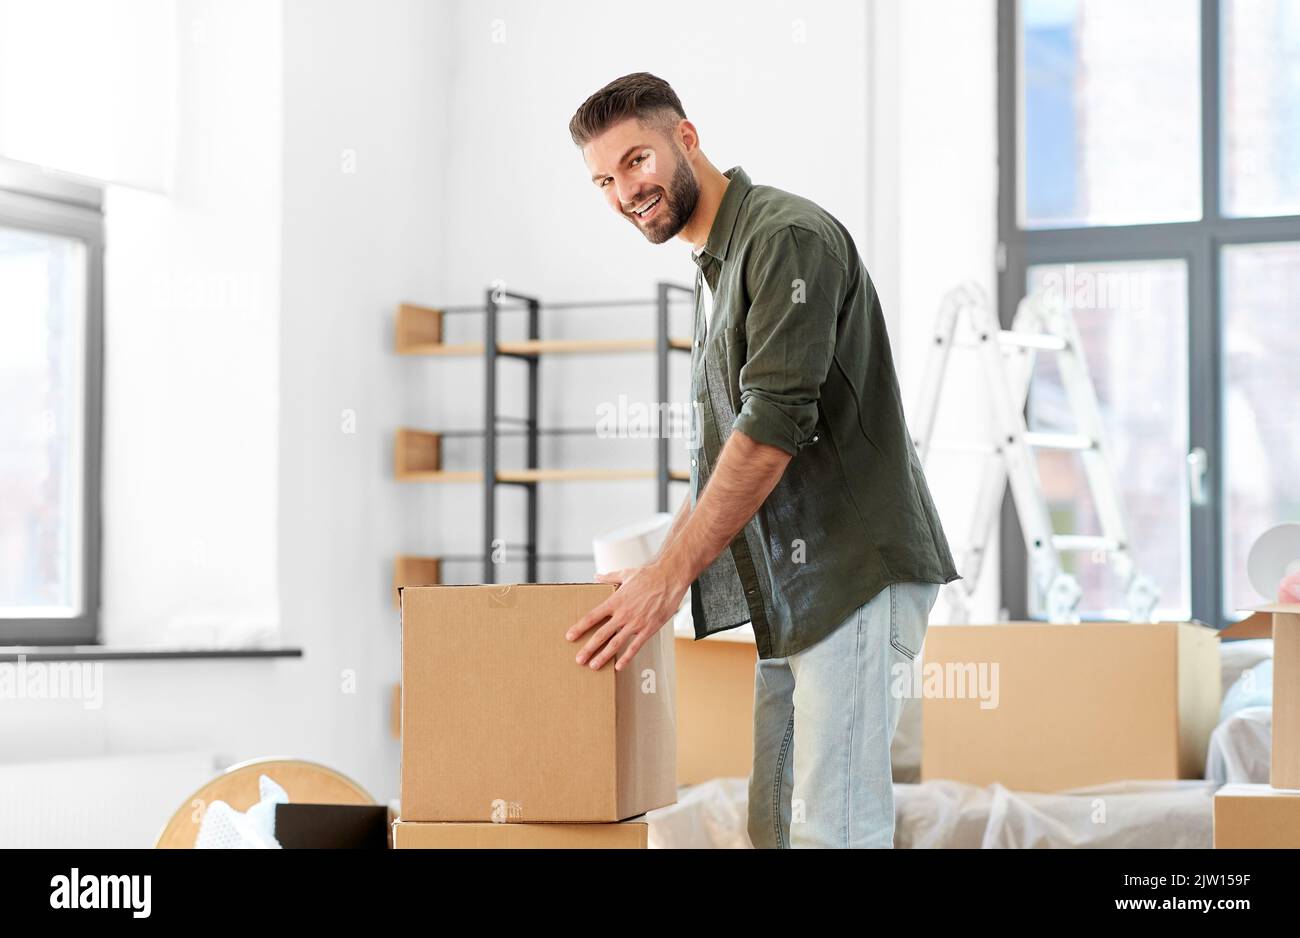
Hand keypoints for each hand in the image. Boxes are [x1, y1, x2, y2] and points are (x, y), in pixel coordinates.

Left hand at [565, 562, 688, 670]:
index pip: (592, 616)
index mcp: (615, 600)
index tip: (570, 636)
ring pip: (615, 643)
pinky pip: (635, 646)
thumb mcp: (625, 573)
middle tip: (579, 659)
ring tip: (593, 665)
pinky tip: (619, 666)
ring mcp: (636, 623)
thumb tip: (596, 576)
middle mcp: (623, 614)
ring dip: (603, 656)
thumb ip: (609, 577)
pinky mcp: (649, 629)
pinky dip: (626, 657)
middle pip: (601, 634)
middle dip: (588, 648)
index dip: (580, 627)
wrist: (669, 577)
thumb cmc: (648, 574)